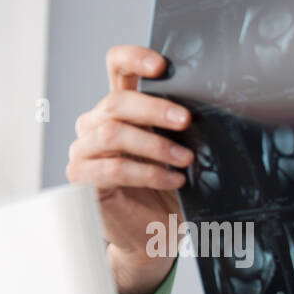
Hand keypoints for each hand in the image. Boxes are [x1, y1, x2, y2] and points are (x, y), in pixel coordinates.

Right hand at [65, 45, 192, 293]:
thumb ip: (180, 131)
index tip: (161, 66)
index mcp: (120, 108)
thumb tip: (211, 112)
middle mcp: (96, 123)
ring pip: (113, 134)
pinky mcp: (82, 177)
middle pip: (117, 102)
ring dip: (155, 146)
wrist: (153, 234)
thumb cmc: (167, 189)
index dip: (134, 59)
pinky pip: (112, 169)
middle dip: (154, 109)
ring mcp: (85, 149)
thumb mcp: (178, 153)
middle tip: (185, 120)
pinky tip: (173, 181)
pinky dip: (147, 173)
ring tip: (186, 160)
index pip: (117, 68)